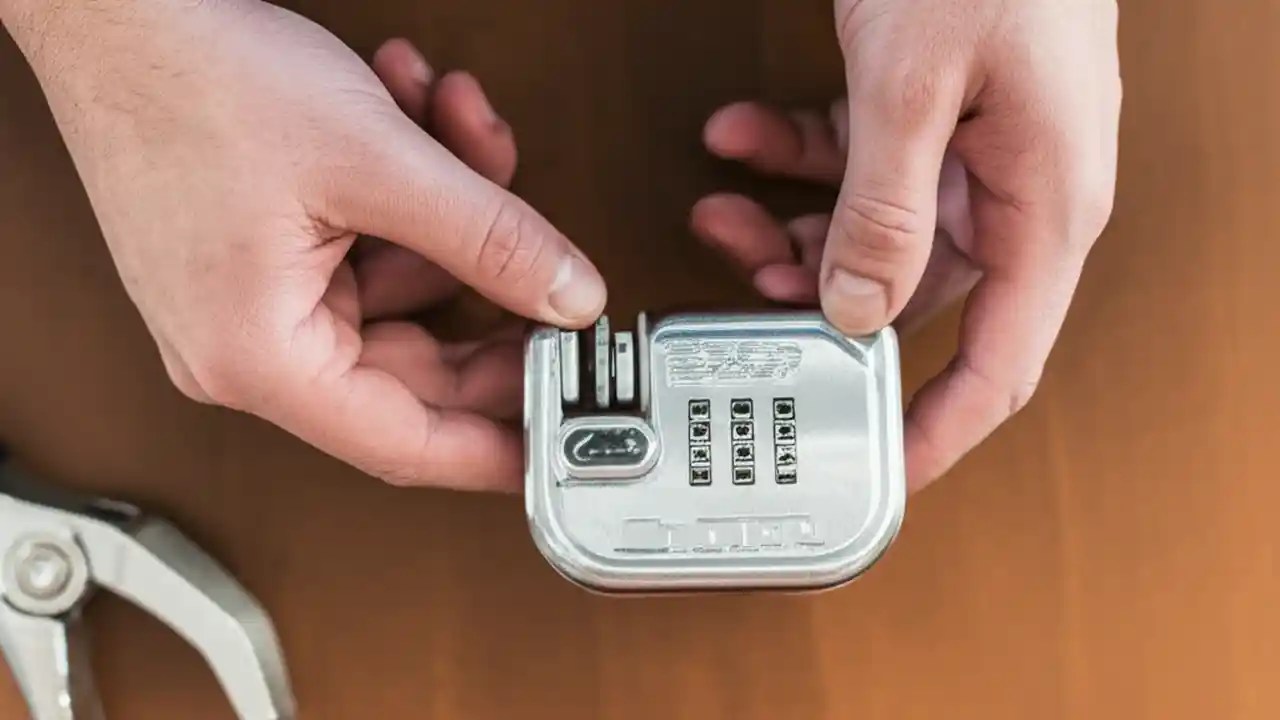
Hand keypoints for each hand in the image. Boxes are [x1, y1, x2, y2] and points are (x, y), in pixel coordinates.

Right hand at [2, 1, 606, 490]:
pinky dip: (408, 189)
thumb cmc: (190, 79)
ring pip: (404, 285)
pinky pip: (370, 247)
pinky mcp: (266, 256)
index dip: (498, 448)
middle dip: (488, 283)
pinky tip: (413, 113)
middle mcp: (249, 347)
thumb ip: (490, 239)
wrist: (113, 9)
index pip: (406, 442)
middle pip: (417, 360)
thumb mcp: (376, 164)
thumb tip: (568, 295)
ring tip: (454, 123)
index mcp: (258, 358)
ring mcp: (257, 301)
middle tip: (550, 261)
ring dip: (450, 208)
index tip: (560, 441)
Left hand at [693, 0, 1120, 491]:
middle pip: (911, 298)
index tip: (881, 477)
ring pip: (871, 234)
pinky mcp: (932, 115)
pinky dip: (795, 157)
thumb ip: (886, 209)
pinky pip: (858, 166)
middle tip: (740, 302)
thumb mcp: (920, 85)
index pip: (1000, 361)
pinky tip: (740, 138)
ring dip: (790, 228)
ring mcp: (971, 151)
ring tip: (721, 208)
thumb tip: (856, 307)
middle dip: (815, 303)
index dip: (937, 431)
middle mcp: (1013, 190)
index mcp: (1044, 205)